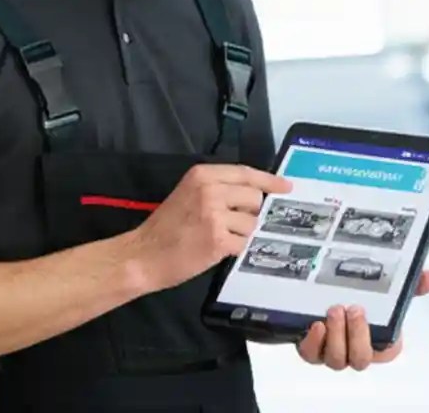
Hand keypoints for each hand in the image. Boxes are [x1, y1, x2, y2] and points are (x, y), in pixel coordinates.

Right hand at [129, 164, 291, 290]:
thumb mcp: (188, 193)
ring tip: (218, 237)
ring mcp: (214, 215)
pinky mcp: (217, 240)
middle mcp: (210, 191)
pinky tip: (216, 249)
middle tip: (230, 222)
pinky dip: (234, 249)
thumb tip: (254, 193)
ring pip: (252, 223)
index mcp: (202, 175)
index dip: (269, 180)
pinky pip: (243, 243)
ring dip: (241, 233)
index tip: (286, 186)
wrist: (143, 255)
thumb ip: (218, 188)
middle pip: (255, 197)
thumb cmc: (166, 226)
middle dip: (250, 212)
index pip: (246, 173)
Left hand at [296, 270, 428, 370]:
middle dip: (358, 336)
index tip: (384, 329)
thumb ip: (411, 284)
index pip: (388, 353)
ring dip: (336, 336)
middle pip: (360, 359)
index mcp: (379, 341)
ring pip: (336, 360)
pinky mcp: (311, 349)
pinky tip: (316, 325)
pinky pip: (311, 354)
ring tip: (335, 310)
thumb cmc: (361, 300)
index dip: (387, 347)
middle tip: (355, 309)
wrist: (323, 299)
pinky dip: (314, 342)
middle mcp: (356, 351)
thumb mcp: (387, 290)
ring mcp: (333, 352)